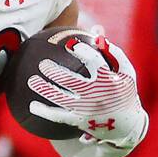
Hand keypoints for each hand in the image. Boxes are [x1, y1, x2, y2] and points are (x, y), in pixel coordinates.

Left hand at [26, 36, 147, 148]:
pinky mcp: (79, 122)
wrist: (126, 126)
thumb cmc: (124, 92)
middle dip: (54, 71)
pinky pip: (58, 116)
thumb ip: (112, 51)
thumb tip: (95, 30)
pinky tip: (32, 105)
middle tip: (42, 64)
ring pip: (60, 98)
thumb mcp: (126, 72)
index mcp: (108, 80)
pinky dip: (44, 111)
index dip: (82, 51)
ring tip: (31, 80)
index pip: (93, 62)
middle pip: (70, 80)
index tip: (70, 44)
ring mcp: (86, 110)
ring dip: (44, 89)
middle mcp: (95, 95)